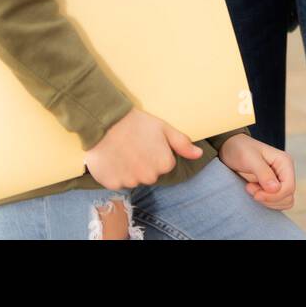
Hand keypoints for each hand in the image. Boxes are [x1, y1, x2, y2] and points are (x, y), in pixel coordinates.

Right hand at [84, 108, 203, 190]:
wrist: (107, 122)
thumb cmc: (137, 123)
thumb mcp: (164, 128)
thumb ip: (182, 144)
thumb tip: (198, 154)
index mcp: (164, 164)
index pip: (164, 165)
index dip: (156, 153)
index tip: (147, 143)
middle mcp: (149, 177)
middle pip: (149, 174)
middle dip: (144, 163)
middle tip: (134, 146)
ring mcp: (130, 182)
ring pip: (133, 179)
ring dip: (129, 169)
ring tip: (122, 151)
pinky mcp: (112, 184)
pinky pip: (117, 182)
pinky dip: (115, 173)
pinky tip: (112, 158)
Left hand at [218, 134, 297, 210]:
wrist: (231, 148)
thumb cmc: (240, 149)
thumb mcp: (249, 158)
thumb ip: (263, 173)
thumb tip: (276, 189)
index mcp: (285, 162)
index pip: (288, 188)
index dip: (273, 196)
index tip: (255, 194)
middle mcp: (286, 172)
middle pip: (287, 197)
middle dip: (269, 198)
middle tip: (250, 188)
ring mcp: (280, 180)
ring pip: (284, 201)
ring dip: (267, 201)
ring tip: (251, 188)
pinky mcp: (274, 187)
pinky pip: (277, 202)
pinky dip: (266, 202)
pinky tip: (254, 191)